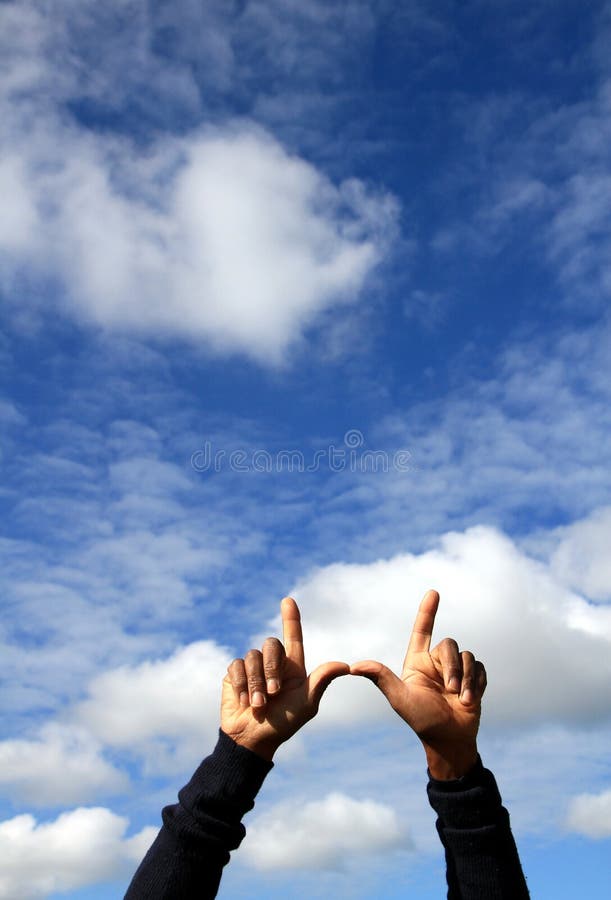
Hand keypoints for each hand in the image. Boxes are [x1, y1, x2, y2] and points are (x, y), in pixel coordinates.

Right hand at [221, 596, 348, 760]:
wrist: (253, 740)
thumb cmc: (284, 724)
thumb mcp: (306, 704)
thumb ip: (321, 681)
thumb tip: (345, 665)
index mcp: (292, 667)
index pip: (292, 636)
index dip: (291, 618)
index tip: (288, 600)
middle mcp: (272, 663)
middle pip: (271, 644)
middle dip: (271, 668)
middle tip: (272, 694)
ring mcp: (252, 667)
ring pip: (252, 656)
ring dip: (255, 683)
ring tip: (257, 705)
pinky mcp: (234, 675)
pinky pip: (236, 666)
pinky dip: (242, 684)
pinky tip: (244, 701)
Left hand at [350, 589, 486, 778]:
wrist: (450, 741)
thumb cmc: (422, 721)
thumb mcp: (400, 699)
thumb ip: (381, 678)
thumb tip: (355, 666)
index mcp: (417, 661)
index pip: (422, 630)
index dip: (427, 611)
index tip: (433, 592)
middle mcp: (436, 662)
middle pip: (450, 644)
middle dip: (453, 666)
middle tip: (451, 690)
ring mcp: (455, 670)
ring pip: (468, 656)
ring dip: (467, 679)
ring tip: (462, 700)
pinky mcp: (473, 679)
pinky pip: (480, 668)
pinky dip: (477, 684)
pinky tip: (471, 700)